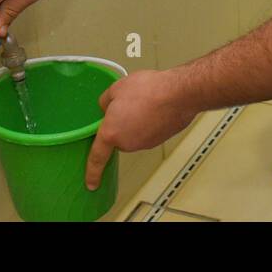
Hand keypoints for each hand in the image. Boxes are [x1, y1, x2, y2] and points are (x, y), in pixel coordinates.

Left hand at [85, 69, 198, 190]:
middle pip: (118, 138)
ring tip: (145, 102)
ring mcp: (146, 142)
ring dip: (137, 122)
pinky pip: (150, 132)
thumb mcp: (117, 88)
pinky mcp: (160, 139)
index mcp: (111, 133)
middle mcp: (128, 143)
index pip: (97, 158)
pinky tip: (157, 106)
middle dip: (121, 124)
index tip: (91, 183)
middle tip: (126, 106)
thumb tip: (107, 106)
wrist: (180, 94)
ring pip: (135, 134)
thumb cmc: (150, 91)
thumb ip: (106, 101)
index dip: (92, 172)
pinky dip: (151, 122)